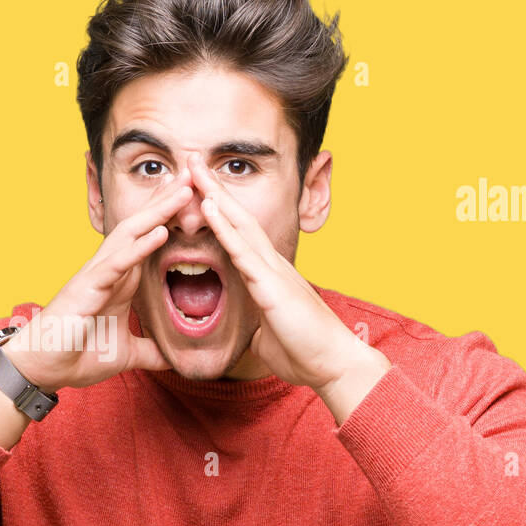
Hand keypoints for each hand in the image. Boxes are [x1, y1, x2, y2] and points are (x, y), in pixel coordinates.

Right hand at [1, 168, 194, 391]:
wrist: (44, 369)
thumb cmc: (77, 354)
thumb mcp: (127, 354)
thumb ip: (150, 352)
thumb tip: (174, 358)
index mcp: (121, 281)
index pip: (150, 241)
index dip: (172, 219)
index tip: (199, 200)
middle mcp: (110, 271)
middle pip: (142, 227)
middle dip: (168, 202)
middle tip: (195, 176)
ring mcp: (97, 276)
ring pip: (130, 235)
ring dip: (158, 212)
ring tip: (183, 191)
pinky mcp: (87, 289)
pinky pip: (117, 264)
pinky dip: (139, 247)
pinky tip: (160, 232)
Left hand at [185, 152, 389, 417]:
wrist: (333, 365)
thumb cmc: (304, 352)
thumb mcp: (270, 335)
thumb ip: (260, 325)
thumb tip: (254, 331)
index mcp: (269, 276)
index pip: (239, 235)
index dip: (220, 211)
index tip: (199, 190)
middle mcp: (271, 265)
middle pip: (238, 218)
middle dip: (214, 189)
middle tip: (192, 160)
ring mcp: (272, 272)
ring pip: (239, 224)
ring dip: (215, 196)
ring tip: (194, 169)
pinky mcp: (272, 287)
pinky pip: (243, 251)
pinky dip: (225, 228)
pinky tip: (210, 207)